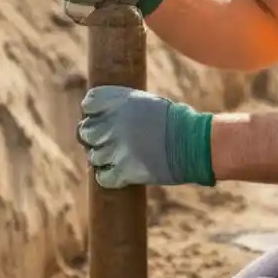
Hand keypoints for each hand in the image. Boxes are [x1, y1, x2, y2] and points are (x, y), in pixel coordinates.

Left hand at [76, 86, 215, 188]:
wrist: (192, 142)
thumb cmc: (175, 121)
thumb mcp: (145, 103)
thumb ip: (122, 108)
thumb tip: (102, 118)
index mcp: (116, 100)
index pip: (89, 104)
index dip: (94, 113)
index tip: (104, 119)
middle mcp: (110, 122)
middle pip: (85, 132)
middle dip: (96, 137)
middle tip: (112, 142)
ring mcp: (113, 148)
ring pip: (93, 156)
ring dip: (103, 158)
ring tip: (122, 158)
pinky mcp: (121, 171)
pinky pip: (102, 177)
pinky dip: (109, 177)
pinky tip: (122, 173)